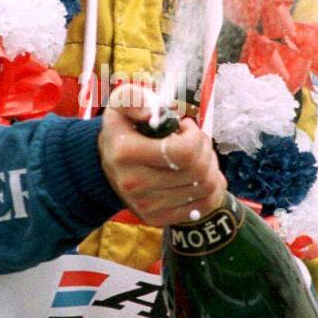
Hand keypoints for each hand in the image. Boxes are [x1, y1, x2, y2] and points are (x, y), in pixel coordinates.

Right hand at [97, 82, 226, 227]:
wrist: (107, 167)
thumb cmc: (122, 130)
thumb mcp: (120, 103)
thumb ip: (134, 98)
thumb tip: (154, 113)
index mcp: (125, 153)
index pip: (184, 152)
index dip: (195, 136)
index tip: (184, 127)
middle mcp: (134, 184)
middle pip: (199, 170)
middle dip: (205, 149)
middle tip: (194, 141)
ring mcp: (147, 206)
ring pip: (206, 187)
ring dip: (209, 167)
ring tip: (195, 157)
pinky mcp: (158, 219)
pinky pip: (204, 205)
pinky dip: (210, 188)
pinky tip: (197, 175)